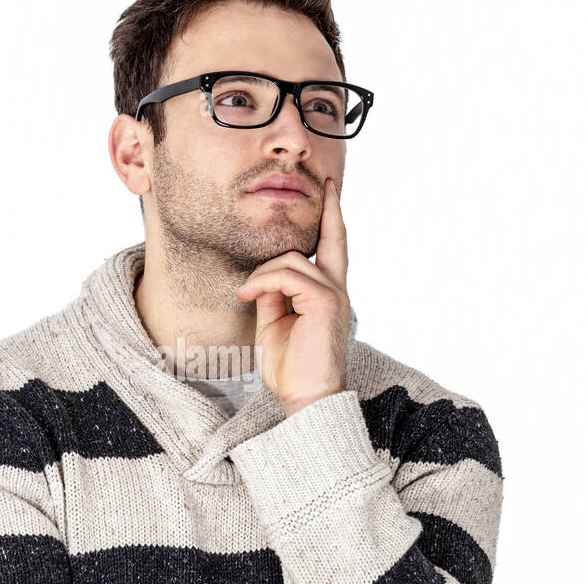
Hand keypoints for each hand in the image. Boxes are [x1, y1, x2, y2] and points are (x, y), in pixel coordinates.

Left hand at [235, 180, 349, 418]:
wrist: (305, 398)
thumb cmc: (291, 368)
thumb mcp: (274, 322)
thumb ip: (273, 294)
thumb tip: (263, 275)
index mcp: (328, 295)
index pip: (333, 250)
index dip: (333, 220)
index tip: (330, 191)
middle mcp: (336, 291)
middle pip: (331, 240)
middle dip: (329, 211)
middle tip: (325, 185)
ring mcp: (334, 295)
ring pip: (291, 259)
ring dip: (262, 273)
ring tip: (247, 293)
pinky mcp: (324, 301)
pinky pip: (287, 274)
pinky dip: (262, 281)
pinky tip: (248, 294)